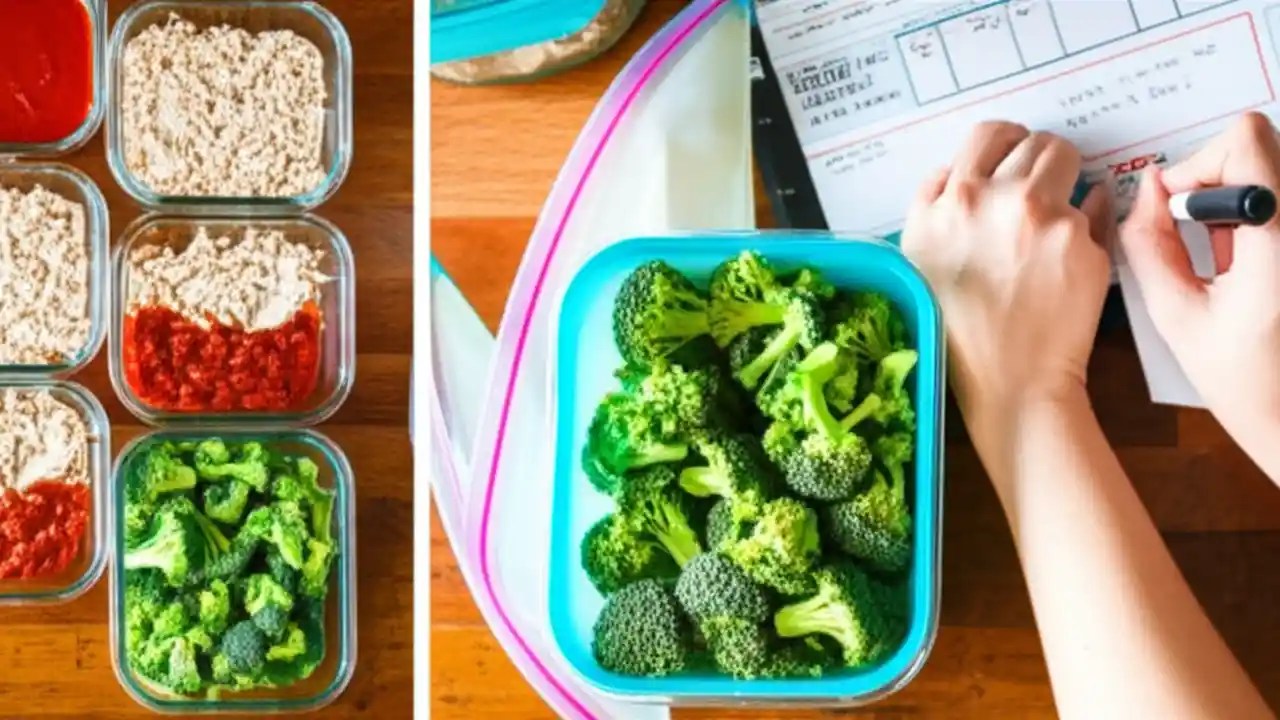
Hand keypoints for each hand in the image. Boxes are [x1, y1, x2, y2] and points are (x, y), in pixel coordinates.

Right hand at [901, 122, 1111, 437]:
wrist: (1008, 379)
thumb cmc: (959, 327)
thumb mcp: (918, 257)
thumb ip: (930, 204)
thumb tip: (951, 170)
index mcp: (949, 203)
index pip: (987, 135)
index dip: (1004, 142)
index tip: (1012, 158)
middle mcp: (993, 200)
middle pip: (1035, 142)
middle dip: (1039, 160)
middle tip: (1038, 188)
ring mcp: (1042, 218)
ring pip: (1068, 163)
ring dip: (1066, 180)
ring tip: (1053, 216)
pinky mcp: (1082, 240)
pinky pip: (1095, 205)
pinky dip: (1085, 219)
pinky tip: (1067, 250)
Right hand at [1120, 112, 1279, 478]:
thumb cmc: (1248, 383)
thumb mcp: (1176, 314)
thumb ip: (1149, 244)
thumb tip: (1146, 191)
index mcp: (1277, 241)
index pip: (1245, 142)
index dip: (1199, 164)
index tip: (1179, 207)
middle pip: (1257, 148)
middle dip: (1211, 179)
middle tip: (1193, 230)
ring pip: (1268, 168)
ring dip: (1233, 198)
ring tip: (1224, 253)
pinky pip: (1277, 200)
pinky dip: (1252, 218)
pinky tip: (1244, 261)